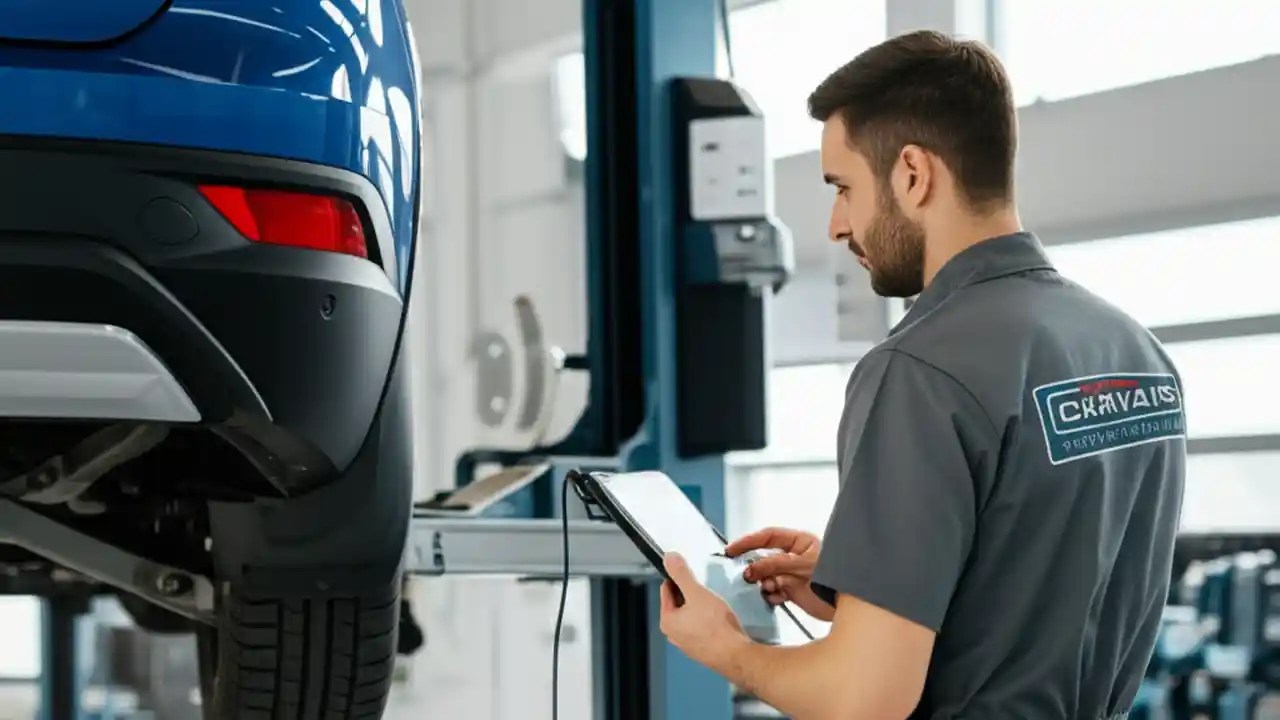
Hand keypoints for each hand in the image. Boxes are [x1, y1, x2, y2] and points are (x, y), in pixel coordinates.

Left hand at [659, 553, 749, 673]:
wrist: (736, 654)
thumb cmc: (715, 624)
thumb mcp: (697, 593)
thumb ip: (681, 574)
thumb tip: (668, 558)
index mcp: (667, 621)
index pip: (666, 590)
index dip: (677, 578)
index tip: (690, 572)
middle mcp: (673, 635)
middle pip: (678, 604)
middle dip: (689, 594)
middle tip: (704, 589)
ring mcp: (688, 645)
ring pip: (690, 617)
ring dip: (699, 608)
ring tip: (714, 604)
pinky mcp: (702, 650)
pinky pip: (700, 629)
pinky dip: (707, 621)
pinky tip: (719, 619)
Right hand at [726, 527, 833, 622]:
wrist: (847, 604)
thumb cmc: (832, 578)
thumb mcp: (801, 566)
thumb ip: (775, 565)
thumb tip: (751, 569)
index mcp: (800, 542)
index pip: (768, 536)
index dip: (748, 541)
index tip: (732, 550)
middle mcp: (794, 557)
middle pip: (765, 557)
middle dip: (755, 566)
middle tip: (745, 575)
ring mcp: (792, 574)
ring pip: (767, 576)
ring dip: (763, 583)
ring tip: (768, 588)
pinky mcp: (793, 591)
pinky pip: (774, 591)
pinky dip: (771, 595)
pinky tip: (776, 597)